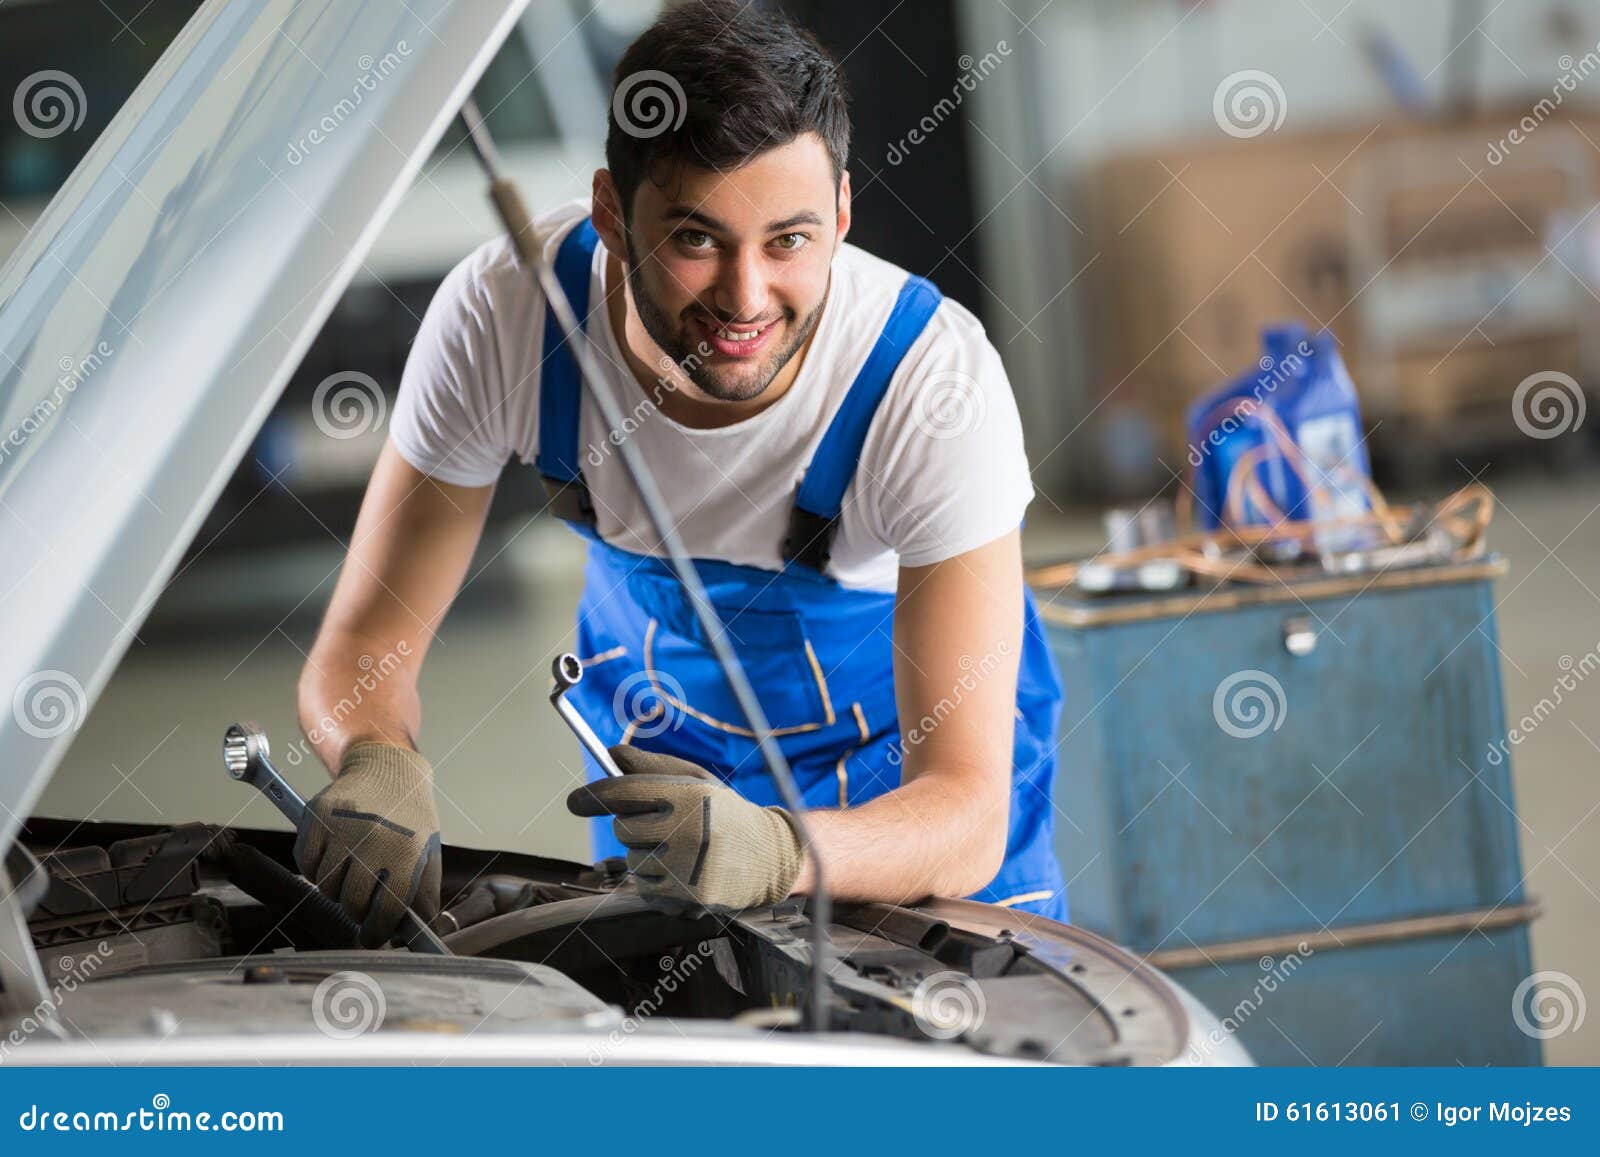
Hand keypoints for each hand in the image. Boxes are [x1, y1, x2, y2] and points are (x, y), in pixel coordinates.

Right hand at [295, 741, 440, 945]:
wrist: (389, 769)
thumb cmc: (410, 819)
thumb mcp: (428, 853)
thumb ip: (425, 896)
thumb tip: (417, 935)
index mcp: (406, 850)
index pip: (387, 909)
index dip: (377, 931)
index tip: (372, 938)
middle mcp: (374, 838)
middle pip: (352, 902)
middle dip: (355, 912)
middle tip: (360, 906)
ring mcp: (343, 826)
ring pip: (325, 885)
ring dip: (334, 890)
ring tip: (348, 877)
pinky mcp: (318, 815)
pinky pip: (304, 863)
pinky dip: (313, 870)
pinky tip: (330, 860)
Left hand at [566, 746, 802, 912]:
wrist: (768, 858)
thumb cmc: (725, 814)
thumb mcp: (695, 781)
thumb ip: (652, 768)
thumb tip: (612, 754)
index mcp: (690, 796)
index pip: (626, 793)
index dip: (595, 796)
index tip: (576, 802)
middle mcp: (687, 832)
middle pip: (623, 829)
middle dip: (635, 825)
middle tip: (665, 824)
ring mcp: (686, 869)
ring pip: (632, 860)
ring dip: (646, 854)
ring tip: (680, 849)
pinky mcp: (684, 899)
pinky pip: (643, 888)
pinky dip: (654, 880)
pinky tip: (680, 871)